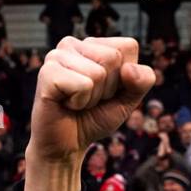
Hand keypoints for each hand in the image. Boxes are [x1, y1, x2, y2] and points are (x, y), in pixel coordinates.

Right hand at [25, 37, 154, 190]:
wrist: (66, 146)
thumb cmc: (93, 118)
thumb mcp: (128, 100)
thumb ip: (143, 81)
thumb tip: (129, 69)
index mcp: (92, 44)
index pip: (128, 47)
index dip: (123, 78)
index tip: (104, 91)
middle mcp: (72, 44)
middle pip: (113, 58)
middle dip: (107, 89)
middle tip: (88, 100)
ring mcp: (56, 56)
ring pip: (98, 73)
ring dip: (92, 98)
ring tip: (76, 103)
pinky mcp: (47, 73)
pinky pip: (82, 85)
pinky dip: (79, 103)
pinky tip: (65, 105)